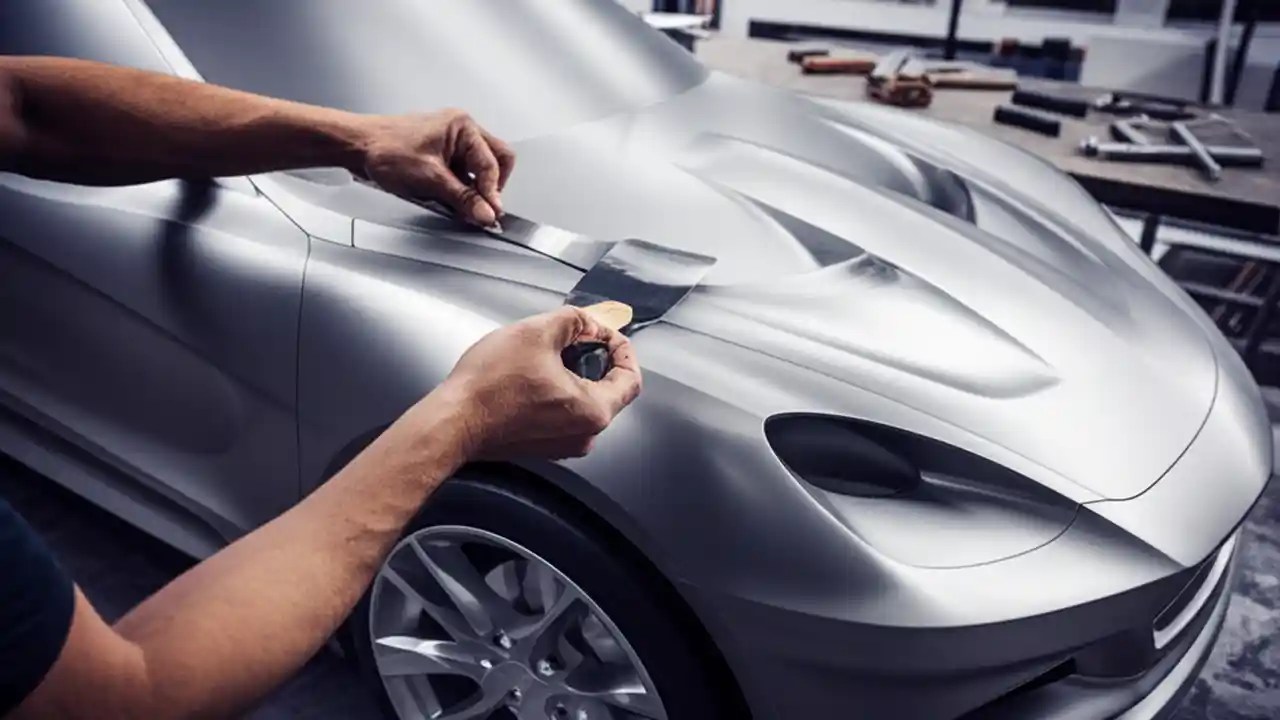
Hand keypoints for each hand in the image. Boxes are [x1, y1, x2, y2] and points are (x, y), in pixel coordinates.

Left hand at [354, 109, 515, 226]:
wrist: (357, 146)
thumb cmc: (386, 150)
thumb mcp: (429, 179)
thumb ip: (462, 198)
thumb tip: (486, 213)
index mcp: (463, 127)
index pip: (492, 164)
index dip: (493, 193)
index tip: (491, 215)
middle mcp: (461, 131)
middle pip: (495, 161)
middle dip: (491, 186)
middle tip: (484, 208)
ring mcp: (452, 143)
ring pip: (479, 170)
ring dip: (474, 190)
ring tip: (462, 206)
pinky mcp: (442, 155)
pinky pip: (463, 174)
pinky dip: (460, 189)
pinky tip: (449, 200)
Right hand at [434, 307, 641, 460]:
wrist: (453, 420)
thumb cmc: (489, 386)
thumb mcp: (537, 331)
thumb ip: (575, 320)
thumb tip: (589, 323)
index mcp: (593, 411)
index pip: (631, 379)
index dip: (622, 348)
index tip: (607, 334)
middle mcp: (584, 435)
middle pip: (608, 390)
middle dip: (595, 358)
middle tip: (576, 336)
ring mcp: (563, 444)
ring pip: (585, 401)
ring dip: (574, 374)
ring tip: (549, 354)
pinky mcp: (543, 445)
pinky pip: (564, 413)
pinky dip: (558, 391)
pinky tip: (534, 375)